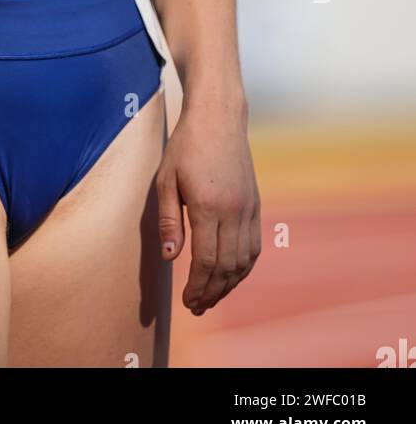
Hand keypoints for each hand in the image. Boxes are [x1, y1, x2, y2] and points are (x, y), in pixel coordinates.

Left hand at [155, 99, 260, 313]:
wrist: (219, 117)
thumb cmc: (186, 145)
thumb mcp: (166, 179)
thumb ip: (169, 220)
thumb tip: (170, 257)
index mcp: (208, 206)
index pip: (205, 261)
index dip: (197, 286)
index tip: (186, 301)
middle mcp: (234, 211)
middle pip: (227, 266)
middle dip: (212, 292)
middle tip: (197, 307)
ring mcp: (249, 208)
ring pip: (244, 261)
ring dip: (230, 284)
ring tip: (212, 297)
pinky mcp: (256, 204)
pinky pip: (254, 246)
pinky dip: (244, 267)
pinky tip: (231, 275)